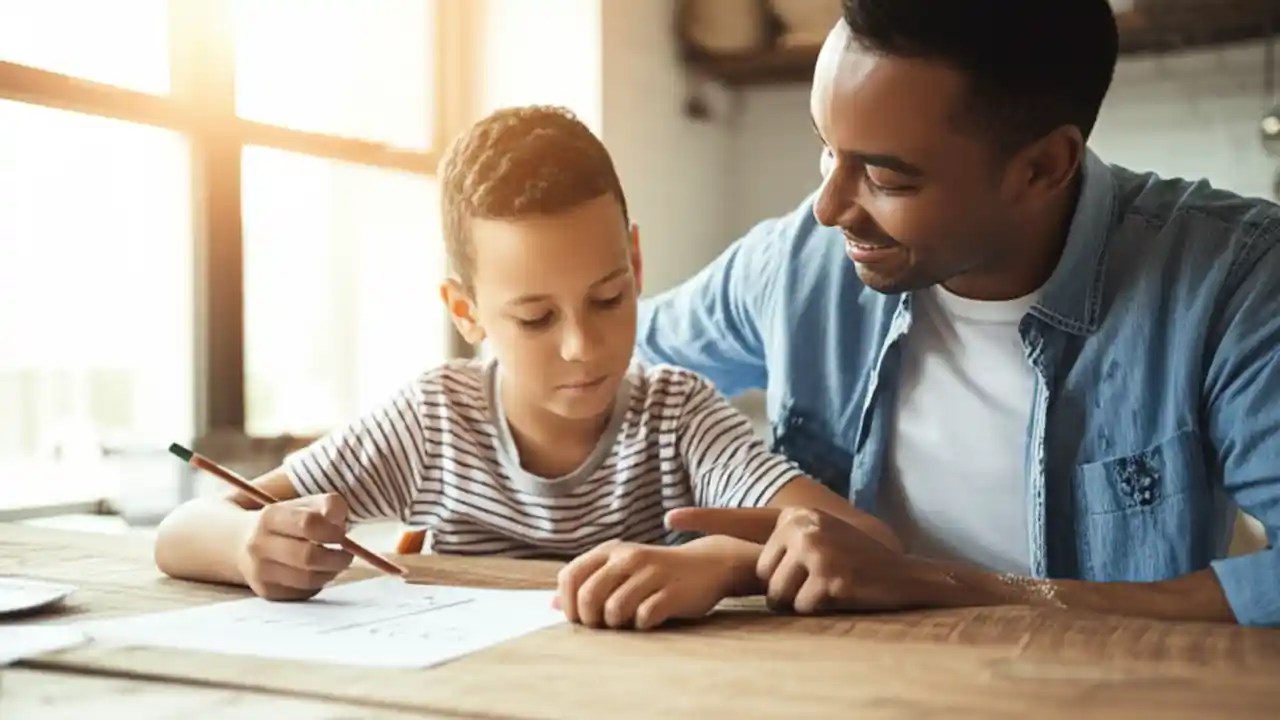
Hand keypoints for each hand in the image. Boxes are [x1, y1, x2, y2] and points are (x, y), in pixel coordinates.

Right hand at [237, 494, 353, 600]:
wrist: (240, 543)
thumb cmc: (284, 521)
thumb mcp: (303, 503)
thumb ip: (328, 505)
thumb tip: (338, 521)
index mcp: (270, 517)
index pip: (308, 524)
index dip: (332, 530)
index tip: (342, 534)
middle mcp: (259, 546)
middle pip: (308, 557)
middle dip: (336, 558)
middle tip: (347, 555)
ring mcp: (260, 572)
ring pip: (308, 579)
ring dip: (330, 572)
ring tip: (336, 563)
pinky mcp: (267, 592)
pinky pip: (303, 592)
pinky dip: (318, 582)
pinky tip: (319, 572)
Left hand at [555, 536, 757, 630]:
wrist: (708, 565)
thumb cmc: (656, 573)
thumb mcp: (621, 570)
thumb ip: (588, 583)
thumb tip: (552, 605)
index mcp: (611, 550)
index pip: (570, 576)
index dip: (568, 604)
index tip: (580, 619)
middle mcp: (629, 556)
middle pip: (587, 596)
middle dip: (590, 620)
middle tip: (603, 626)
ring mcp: (652, 573)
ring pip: (613, 609)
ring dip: (616, 625)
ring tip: (627, 622)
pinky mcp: (672, 592)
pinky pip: (643, 617)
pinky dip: (641, 626)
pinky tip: (648, 621)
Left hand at [666, 506, 936, 613]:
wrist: (903, 574)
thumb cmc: (853, 564)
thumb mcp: (815, 546)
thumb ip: (781, 549)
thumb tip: (748, 570)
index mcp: (791, 517)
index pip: (739, 519)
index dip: (702, 518)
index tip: (669, 517)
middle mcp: (800, 525)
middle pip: (761, 577)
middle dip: (783, 590)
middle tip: (818, 581)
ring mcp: (816, 547)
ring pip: (777, 596)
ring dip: (800, 602)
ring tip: (828, 587)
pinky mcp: (829, 573)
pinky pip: (801, 607)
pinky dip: (818, 610)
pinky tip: (840, 595)